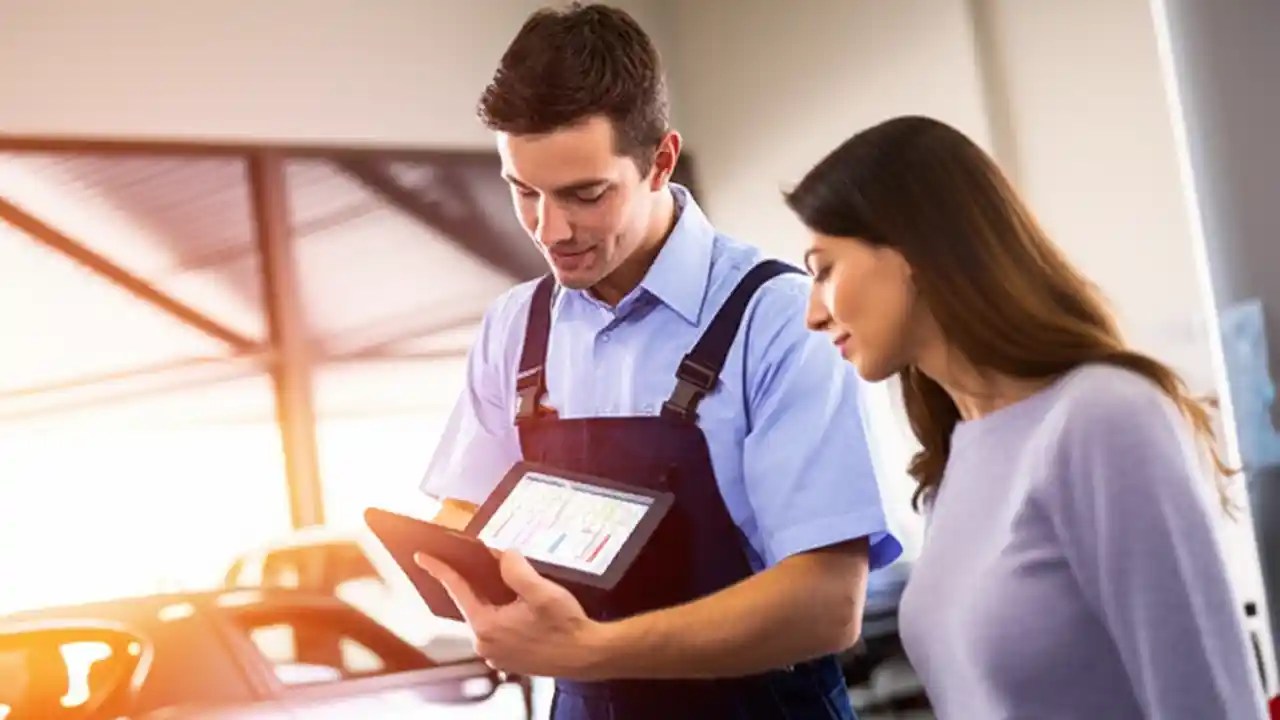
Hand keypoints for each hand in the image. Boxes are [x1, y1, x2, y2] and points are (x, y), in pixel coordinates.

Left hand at [414, 549, 610, 679]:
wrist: (586, 654)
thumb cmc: (565, 628)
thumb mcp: (540, 591)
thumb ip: (515, 569)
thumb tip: (502, 555)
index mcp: (487, 626)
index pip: (457, 590)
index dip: (439, 570)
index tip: (423, 557)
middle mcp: (486, 644)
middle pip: (473, 603)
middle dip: (481, 584)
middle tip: (499, 570)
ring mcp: (496, 654)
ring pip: (487, 616)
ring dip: (497, 601)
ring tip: (522, 594)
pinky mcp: (508, 658)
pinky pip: (498, 630)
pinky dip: (505, 616)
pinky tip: (524, 610)